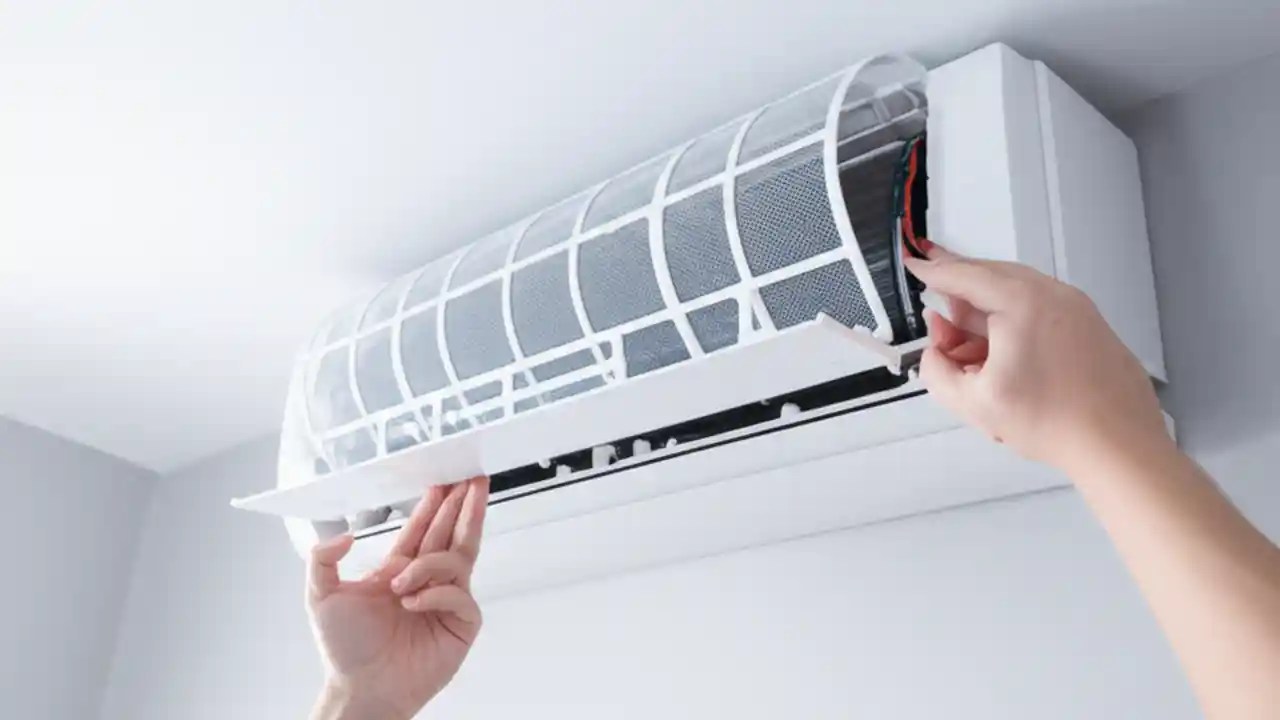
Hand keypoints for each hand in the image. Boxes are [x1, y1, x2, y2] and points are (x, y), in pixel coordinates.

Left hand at [308, 477, 488, 719]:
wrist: (362, 688)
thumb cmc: (345, 649)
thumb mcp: (320, 596)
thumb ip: (322, 559)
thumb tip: (345, 534)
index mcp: (400, 569)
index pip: (424, 528)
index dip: (436, 504)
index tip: (447, 480)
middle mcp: (428, 581)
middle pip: (453, 534)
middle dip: (465, 506)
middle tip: (475, 480)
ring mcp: (447, 602)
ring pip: (459, 559)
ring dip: (433, 561)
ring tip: (402, 583)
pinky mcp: (461, 625)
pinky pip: (460, 596)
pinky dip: (437, 593)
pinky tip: (413, 602)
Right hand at [904, 247, 1167, 471]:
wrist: (1120, 445)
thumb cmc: (1050, 422)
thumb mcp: (974, 403)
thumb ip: (937, 371)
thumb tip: (935, 352)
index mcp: (1022, 301)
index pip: (965, 275)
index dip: (933, 270)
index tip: (912, 262)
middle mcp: (1054, 294)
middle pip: (993, 278)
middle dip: (960, 292)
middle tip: (936, 306)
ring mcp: (1079, 308)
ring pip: (1018, 295)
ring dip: (986, 313)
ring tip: (968, 350)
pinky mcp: (1092, 328)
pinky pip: (1041, 310)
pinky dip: (1013, 322)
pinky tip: (1003, 358)